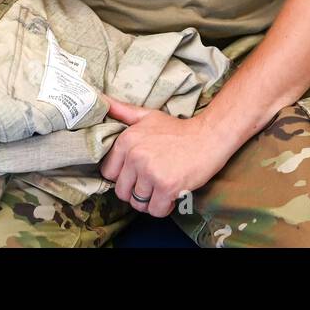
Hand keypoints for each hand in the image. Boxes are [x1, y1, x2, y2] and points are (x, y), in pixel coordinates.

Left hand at [100, 98, 235, 216]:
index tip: (138, 172)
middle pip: (123, 192)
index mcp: (126, 140)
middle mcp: (135, 156)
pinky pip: (156, 210)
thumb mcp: (147, 116)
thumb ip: (122, 111)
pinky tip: (172, 194)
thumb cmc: (177, 130)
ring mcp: (151, 172)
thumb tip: (99, 99)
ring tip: (164, 186)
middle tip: (154, 181)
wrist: (209, 136)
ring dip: (151, 200)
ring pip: (139, 203)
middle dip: (137, 191)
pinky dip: (164, 207)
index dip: (124, 176)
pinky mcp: (167, 186)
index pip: (109, 173)